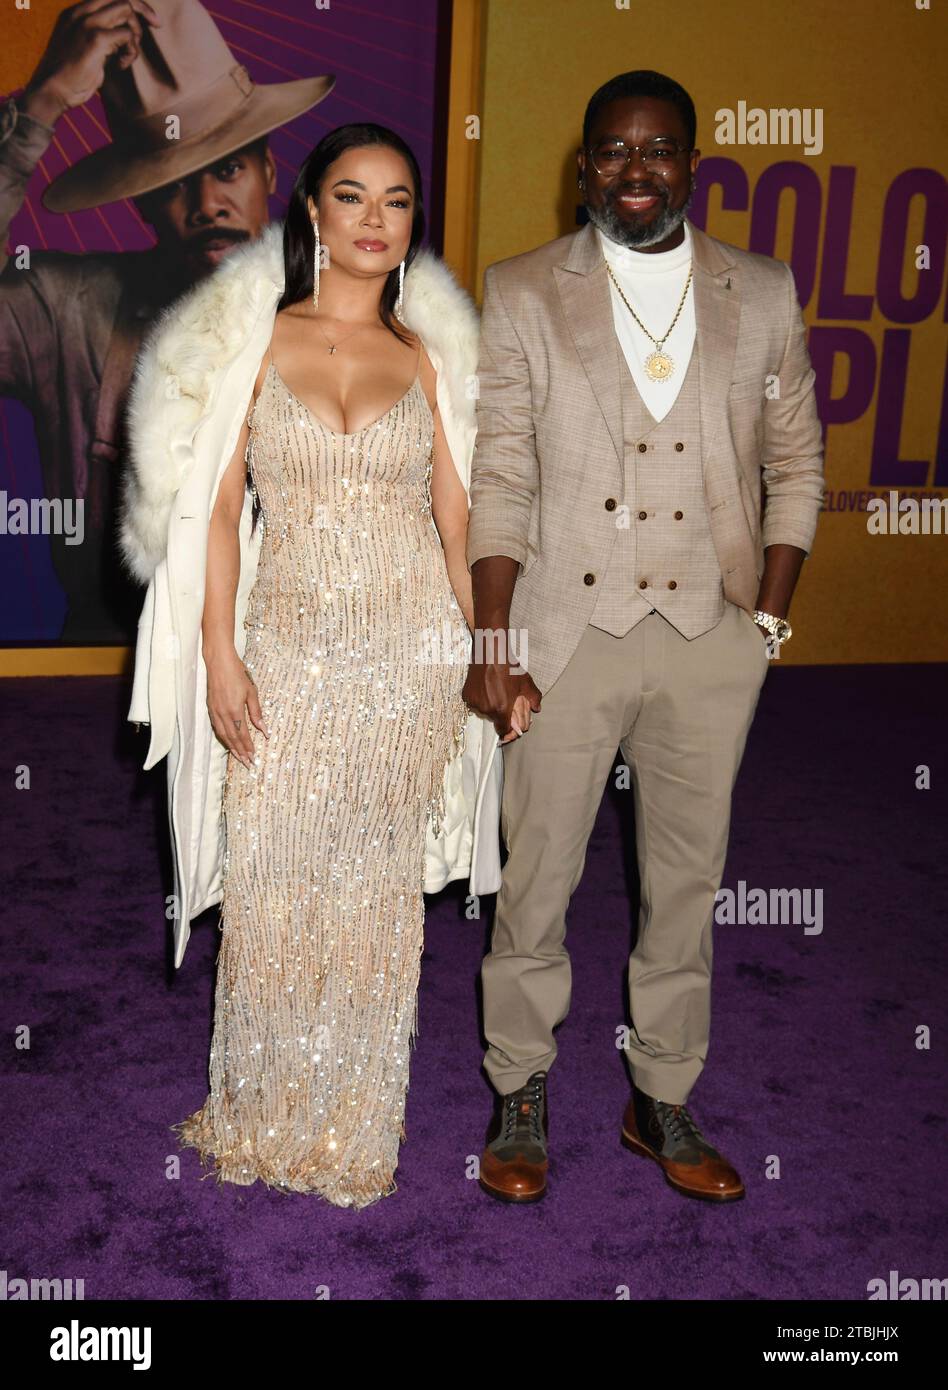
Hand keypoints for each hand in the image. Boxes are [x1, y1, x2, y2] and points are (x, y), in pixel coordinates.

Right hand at [22, 1, 161, 118]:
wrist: (51, 91)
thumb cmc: (70, 77)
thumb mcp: (83, 48)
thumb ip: (101, 36)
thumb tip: (125, 34)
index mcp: (76, 12)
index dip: (134, 4)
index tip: (150, 19)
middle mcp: (80, 12)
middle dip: (144, 11)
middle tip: (157, 26)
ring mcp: (87, 22)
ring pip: (126, 11)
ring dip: (135, 36)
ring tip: (126, 58)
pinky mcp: (96, 38)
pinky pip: (127, 35)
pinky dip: (131, 52)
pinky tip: (121, 66)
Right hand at [205, 645, 268, 766]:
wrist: (218, 662)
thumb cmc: (237, 674)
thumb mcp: (251, 692)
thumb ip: (256, 712)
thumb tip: (263, 729)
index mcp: (235, 711)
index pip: (242, 735)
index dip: (248, 747)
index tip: (253, 758)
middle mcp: (223, 714)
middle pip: (232, 738)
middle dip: (240, 752)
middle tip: (247, 763)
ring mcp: (215, 711)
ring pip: (223, 735)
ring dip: (231, 747)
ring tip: (238, 757)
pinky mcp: (210, 708)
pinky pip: (217, 728)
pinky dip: (223, 737)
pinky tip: (227, 742)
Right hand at [463, 661, 541, 742]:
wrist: (491, 652)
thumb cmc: (508, 666)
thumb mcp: (526, 682)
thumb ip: (534, 698)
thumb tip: (537, 708)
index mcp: (501, 709)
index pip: (502, 730)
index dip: (507, 729)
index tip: (510, 724)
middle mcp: (486, 708)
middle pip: (494, 719)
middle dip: (500, 713)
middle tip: (505, 700)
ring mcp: (475, 702)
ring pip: (484, 710)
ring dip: (489, 705)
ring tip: (495, 691)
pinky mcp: (466, 695)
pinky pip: (475, 702)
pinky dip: (480, 698)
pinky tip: (486, 687)